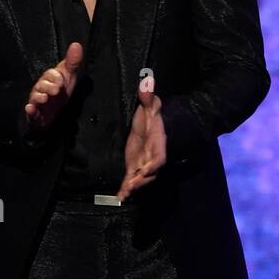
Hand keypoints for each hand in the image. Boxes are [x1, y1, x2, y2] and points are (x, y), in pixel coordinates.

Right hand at [24, 42, 83, 129]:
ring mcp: (37, 101)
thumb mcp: (69, 76)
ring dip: (39, 97)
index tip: (62, 80)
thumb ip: (72, 62)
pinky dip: (30, 111)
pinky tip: (30, 108)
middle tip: (56, 90)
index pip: (50, 74)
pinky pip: (31, 112)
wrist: (54, 113)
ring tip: (44, 98)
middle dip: (48, 86)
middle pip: (41, 85)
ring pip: (35, 97)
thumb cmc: (60, 91)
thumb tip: (77, 44)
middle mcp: (41, 88)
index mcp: (49, 79)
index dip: (56, 77)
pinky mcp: (35, 114)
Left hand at [117, 80, 167, 201]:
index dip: (153, 165)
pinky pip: (131, 179)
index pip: (159, 157)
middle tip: (131, 186)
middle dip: (141, 180)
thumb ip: (148, 96)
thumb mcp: (150, 104)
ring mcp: (144, 162)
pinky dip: (126, 188)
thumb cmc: (151, 114)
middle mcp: (152, 156)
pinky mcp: (135, 165)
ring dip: (133, 187)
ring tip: (124, 194)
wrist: (152, 123)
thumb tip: (147, 81)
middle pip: (150, 173)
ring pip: (141, 179)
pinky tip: (120, 196)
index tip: (145, 171)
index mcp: (158, 142)